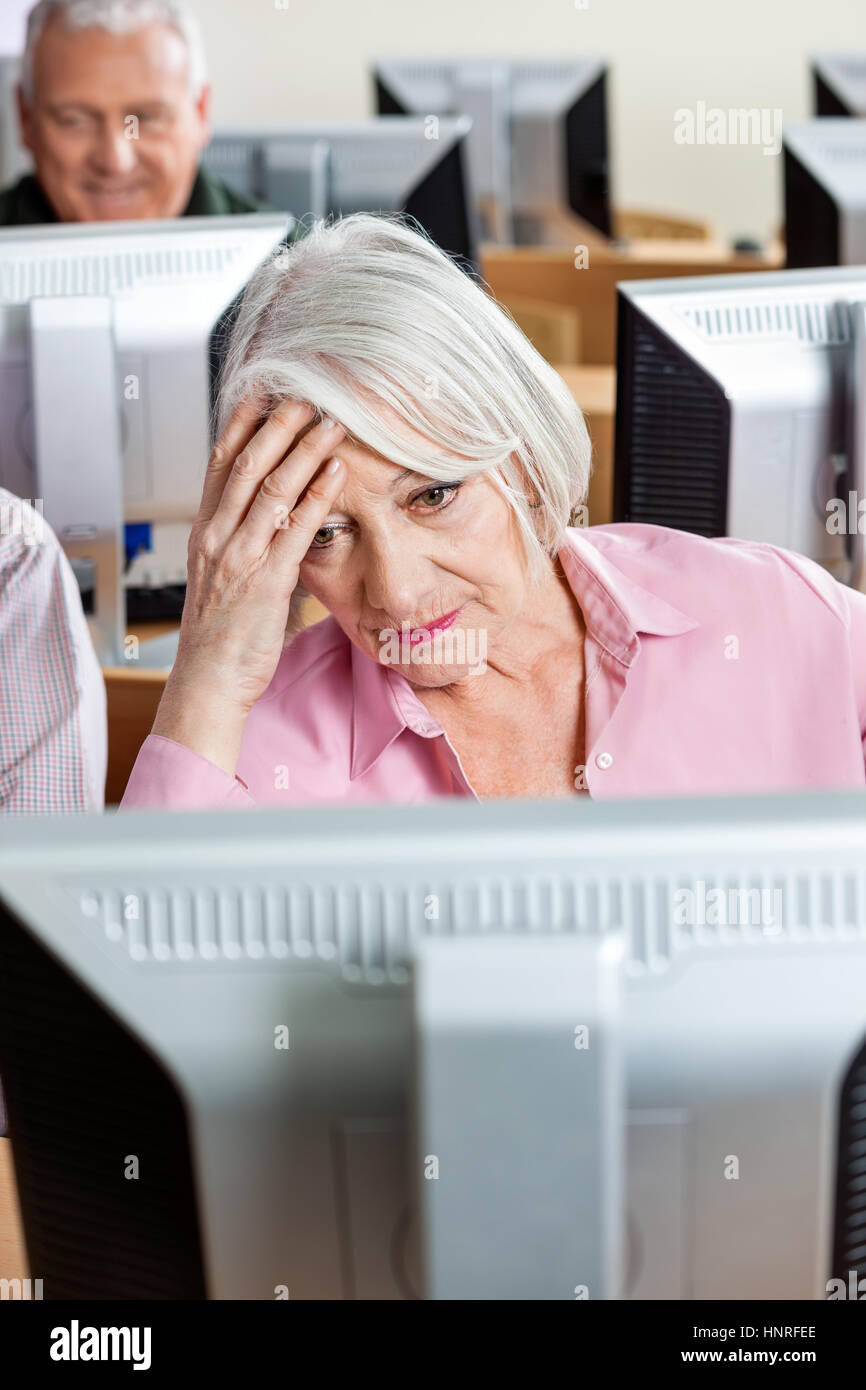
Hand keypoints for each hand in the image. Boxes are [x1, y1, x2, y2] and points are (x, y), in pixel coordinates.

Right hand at [151, 398, 345, 772]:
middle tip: (306, 394)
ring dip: (304, 450)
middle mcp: (217, 536)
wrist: (209, 679)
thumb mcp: (223, 573)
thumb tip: (277, 511)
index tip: (263, 391)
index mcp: (205, 530)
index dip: (242, 422)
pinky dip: (317, 497)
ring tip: (330, 422)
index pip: (220, 462)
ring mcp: (239, 557)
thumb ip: (245, 538)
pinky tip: (335, 473)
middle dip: (278, 424)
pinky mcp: (265, 582)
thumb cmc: (222, 631)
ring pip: (271, 489)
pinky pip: (294, 530)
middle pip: (247, 464)